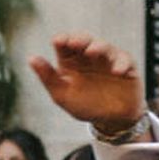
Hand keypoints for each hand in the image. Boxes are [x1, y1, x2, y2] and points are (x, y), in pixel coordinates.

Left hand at [27, 34, 142, 131]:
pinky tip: (117, 71)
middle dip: (80, 39)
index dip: (62, 39)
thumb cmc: (85, 105)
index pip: (65, 44)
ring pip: (104, 47)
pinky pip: (125, 60)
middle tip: (74, 43)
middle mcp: (89, 56)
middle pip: (84, 40)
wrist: (110, 120)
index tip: (58, 41)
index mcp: (71, 61)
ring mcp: (108, 60)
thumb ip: (48, 77)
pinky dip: (121, 63)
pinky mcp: (127, 66)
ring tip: (92, 52)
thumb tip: (31, 58)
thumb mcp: (62, 95)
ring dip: (99, 47)